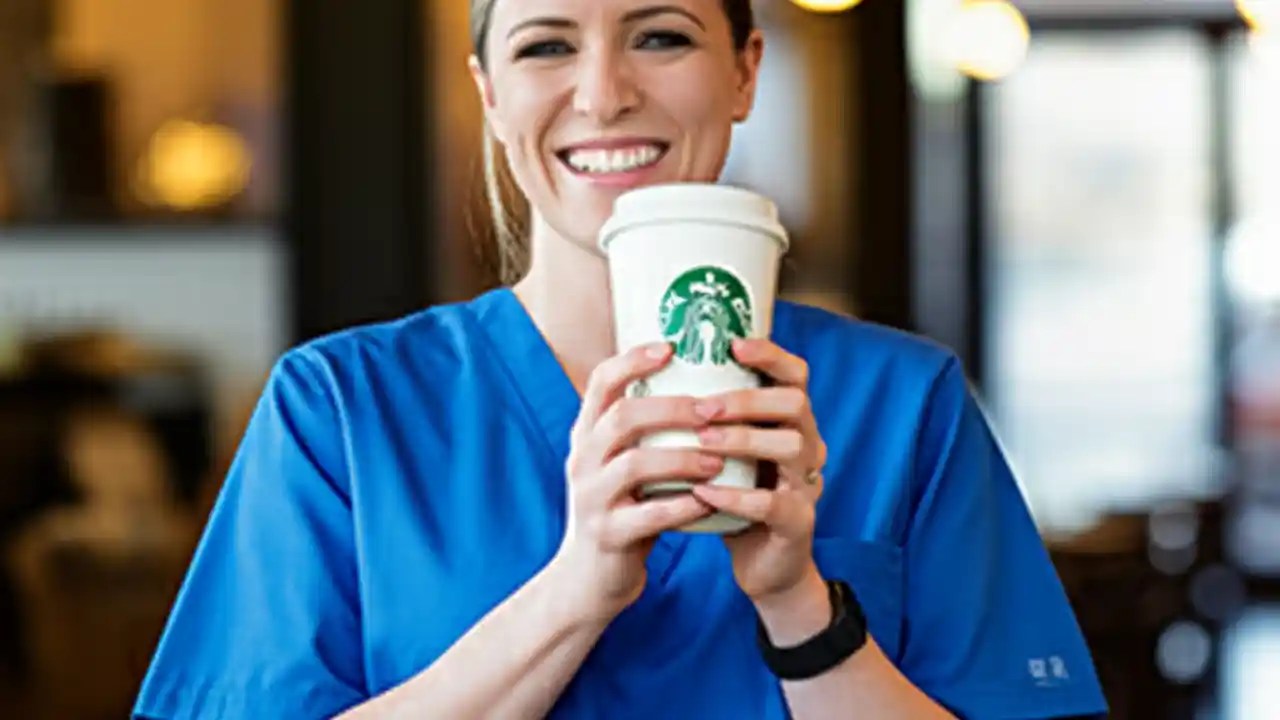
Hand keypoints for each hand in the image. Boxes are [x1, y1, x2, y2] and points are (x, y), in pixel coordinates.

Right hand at [551, 342, 720, 622]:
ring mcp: (591, 499)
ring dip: (682, 458)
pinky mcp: (608, 536)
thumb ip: (646, 431)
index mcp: (586, 436)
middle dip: (672, 408)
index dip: (633, 360)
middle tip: (714, 408)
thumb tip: (701, 383)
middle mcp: (582, 461)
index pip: (600, 383)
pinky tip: (712, 501)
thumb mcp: (621, 464)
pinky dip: (684, 507)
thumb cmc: (622, 510)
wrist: (588, 579)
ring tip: (719, 459)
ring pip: (634, 465)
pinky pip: (649, 516)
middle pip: (622, 417)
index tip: (671, 346)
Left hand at [691, 338, 826, 605]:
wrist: (762, 564)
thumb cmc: (735, 495)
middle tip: (704, 408)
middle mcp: (807, 445)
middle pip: (795, 404)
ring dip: (743, 441)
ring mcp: (808, 484)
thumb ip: (705, 417)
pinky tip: (704, 492)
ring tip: (702, 444)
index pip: (795, 374)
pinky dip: (737, 496)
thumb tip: (648, 370)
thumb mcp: (724, 452)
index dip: (770, 355)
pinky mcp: (799, 523)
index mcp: (789, 421)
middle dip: (748, 401)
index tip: (733, 346)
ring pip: (791, 447)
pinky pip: (776, 504)